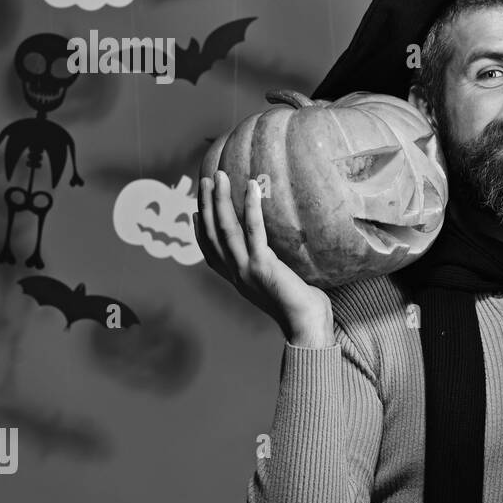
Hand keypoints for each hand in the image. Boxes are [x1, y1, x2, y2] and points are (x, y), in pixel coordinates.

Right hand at [195, 171, 333, 345]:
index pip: (211, 253)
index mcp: (237, 280)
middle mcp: (236, 274)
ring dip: (219, 200)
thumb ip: (274, 271)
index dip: (201, 231)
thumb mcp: (279, 286)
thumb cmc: (302, 309)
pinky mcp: (263, 266)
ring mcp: (246, 270)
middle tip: (205, 180)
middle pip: (212, 234)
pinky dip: (250, 207)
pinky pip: (254, 231)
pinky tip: (251, 187)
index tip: (196, 212)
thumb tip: (285, 259)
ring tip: (218, 176)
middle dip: (206, 205)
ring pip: (225, 229)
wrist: (306, 327)